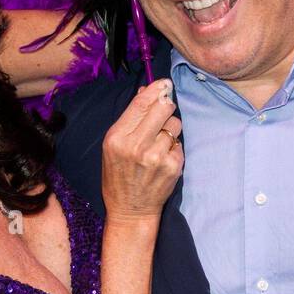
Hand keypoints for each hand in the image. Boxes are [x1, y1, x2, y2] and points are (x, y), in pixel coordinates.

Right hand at [101, 79, 182, 223]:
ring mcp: (156, 157)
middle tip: (163, 111)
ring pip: (175, 124)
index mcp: (117, 137)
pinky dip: (174, 147)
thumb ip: (130, 119)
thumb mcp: (113, 146)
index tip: (164, 83)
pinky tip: (163, 159)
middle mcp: (136, 146)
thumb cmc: (119, 176)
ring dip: (171, 129)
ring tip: (159, 143)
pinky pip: (179, 143)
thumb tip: (146, 91)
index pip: (142, 103)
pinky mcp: (172, 167)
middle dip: (166, 106)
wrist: (130, 210)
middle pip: (163, 108)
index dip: (156, 89)